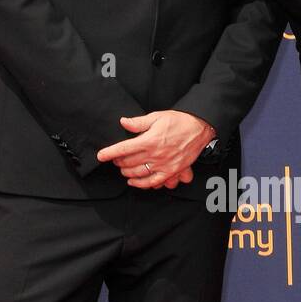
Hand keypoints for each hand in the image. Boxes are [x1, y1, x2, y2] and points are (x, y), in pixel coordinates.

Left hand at [96, 110, 213, 188]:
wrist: (199, 128)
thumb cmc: (179, 121)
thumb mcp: (157, 116)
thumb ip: (138, 122)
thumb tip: (123, 122)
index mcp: (149, 140)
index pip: (123, 149)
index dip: (109, 153)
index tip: (101, 156)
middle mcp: (155, 154)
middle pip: (129, 162)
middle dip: (118, 162)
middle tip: (115, 160)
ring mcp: (163, 165)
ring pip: (138, 173)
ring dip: (127, 173)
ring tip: (123, 170)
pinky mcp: (171, 171)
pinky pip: (153, 182)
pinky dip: (141, 184)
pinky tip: (134, 182)